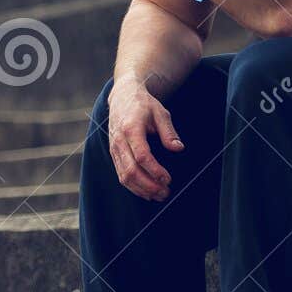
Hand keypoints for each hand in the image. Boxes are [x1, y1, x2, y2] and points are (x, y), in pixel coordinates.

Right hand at [106, 77, 185, 200]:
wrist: (122, 96)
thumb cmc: (143, 104)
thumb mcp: (160, 112)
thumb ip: (168, 131)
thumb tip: (178, 148)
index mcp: (131, 128)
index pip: (141, 156)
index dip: (155, 170)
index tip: (168, 179)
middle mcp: (119, 140)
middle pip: (131, 170)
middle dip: (149, 185)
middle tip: (165, 192)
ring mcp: (114, 148)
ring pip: (124, 176)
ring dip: (141, 189)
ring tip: (158, 195)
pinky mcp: (113, 153)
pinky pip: (121, 174)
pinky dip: (133, 186)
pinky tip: (146, 191)